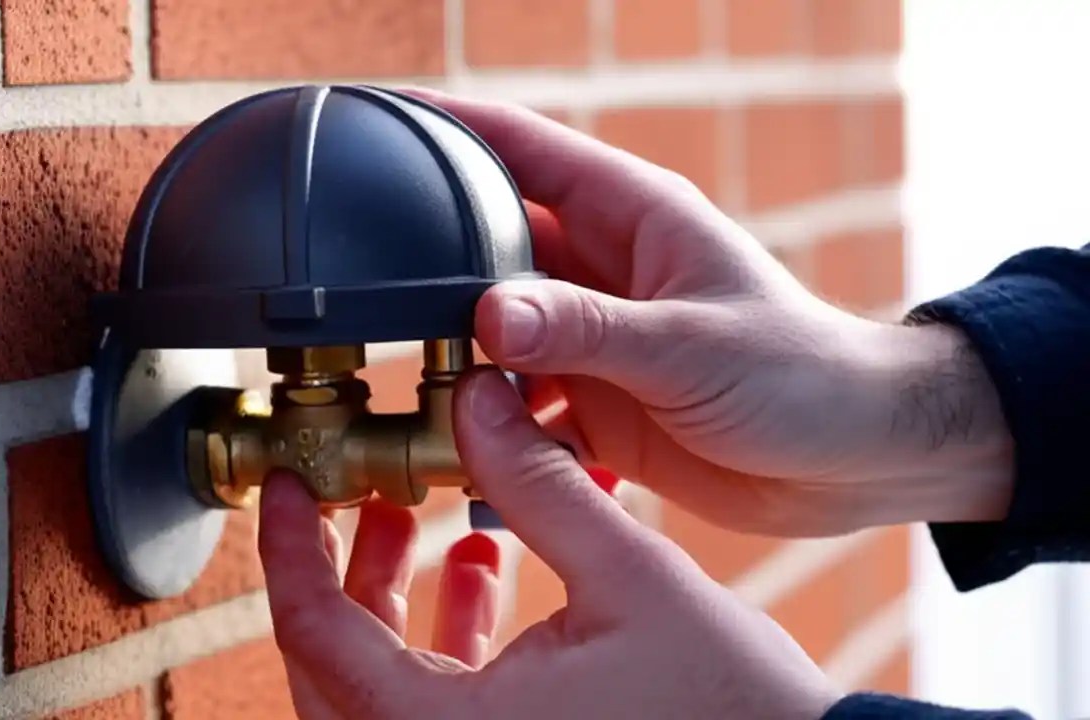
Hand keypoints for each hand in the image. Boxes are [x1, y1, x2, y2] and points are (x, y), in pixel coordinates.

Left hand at [259, 369, 840, 719]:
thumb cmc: (726, 702)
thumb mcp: (625, 572)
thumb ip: (537, 481)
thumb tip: (477, 395)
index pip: (315, 631)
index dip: (287, 546)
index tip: (285, 483)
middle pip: (329, 665)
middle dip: (336, 568)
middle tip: (347, 493)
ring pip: (377, 685)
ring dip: (388, 599)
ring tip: (418, 518)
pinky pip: (434, 702)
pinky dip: (440, 639)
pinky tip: (484, 567)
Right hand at [409, 89, 1014, 535]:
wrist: (852, 461)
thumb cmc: (800, 374)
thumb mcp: (691, 345)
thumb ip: (588, 330)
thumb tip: (486, 316)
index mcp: (631, 216)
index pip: (521, 148)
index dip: (448, 127)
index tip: (377, 121)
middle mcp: (601, 269)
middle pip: (490, 244)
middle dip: (428, 257)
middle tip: (357, 273)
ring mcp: (592, 337)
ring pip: (494, 329)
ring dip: (451, 352)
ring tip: (394, 373)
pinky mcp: (593, 402)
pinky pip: (516, 403)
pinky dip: (485, 421)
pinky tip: (452, 440)